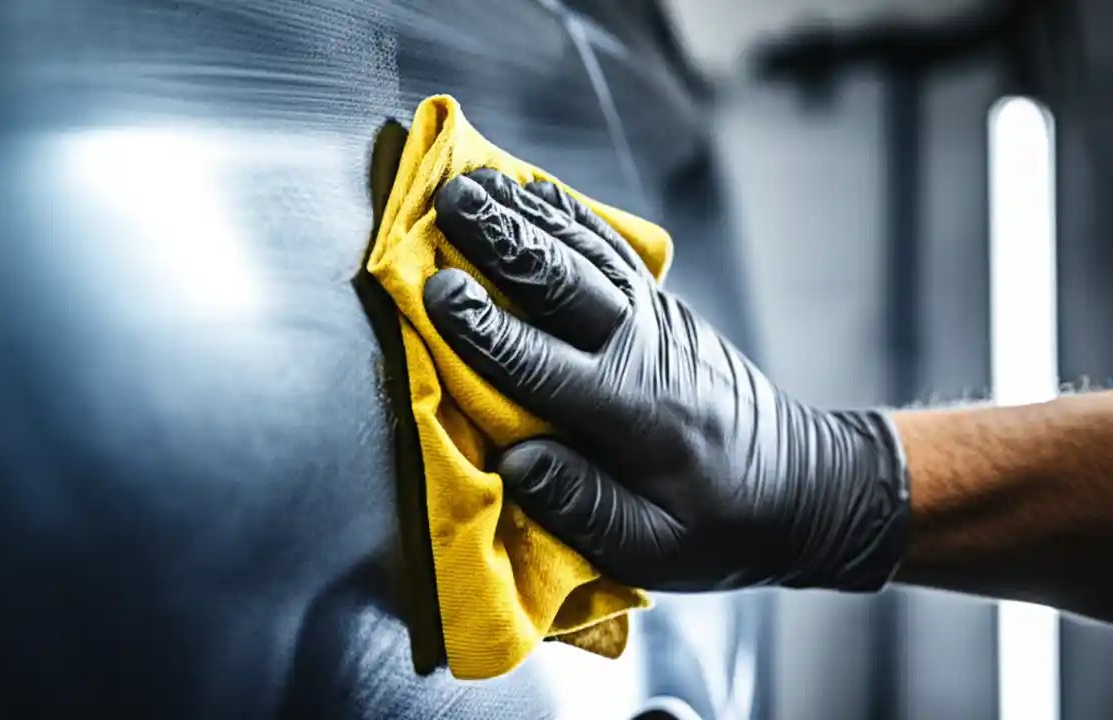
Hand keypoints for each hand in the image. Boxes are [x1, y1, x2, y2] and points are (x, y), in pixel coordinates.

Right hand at [423, 168, 908, 591]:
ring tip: (472, 181)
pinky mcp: (662, 304)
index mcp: (633, 413)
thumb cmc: (720, 527)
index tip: (435, 292)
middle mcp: (644, 349)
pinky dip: (567, 213)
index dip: (484, 328)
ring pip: (584, 251)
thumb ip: (582, 506)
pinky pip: (609, 247)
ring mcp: (656, 317)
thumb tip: (514, 460)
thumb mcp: (654, 549)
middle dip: (500, 239)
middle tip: (444, 202)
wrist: (804, 485)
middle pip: (563, 281)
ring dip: (525, 213)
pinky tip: (531, 189)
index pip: (543, 363)